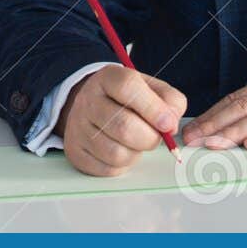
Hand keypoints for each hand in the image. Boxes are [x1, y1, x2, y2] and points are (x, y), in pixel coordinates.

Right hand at [60, 65, 186, 176]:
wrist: (92, 107)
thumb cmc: (128, 100)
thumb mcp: (151, 89)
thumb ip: (170, 101)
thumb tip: (170, 124)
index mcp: (108, 78)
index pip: (128, 87)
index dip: (153, 108)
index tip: (168, 124)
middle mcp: (88, 100)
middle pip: (124, 127)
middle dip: (150, 138)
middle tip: (155, 136)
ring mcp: (78, 127)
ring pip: (117, 153)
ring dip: (136, 153)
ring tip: (137, 143)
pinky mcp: (75, 151)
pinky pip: (107, 169)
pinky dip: (123, 165)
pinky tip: (123, 150)